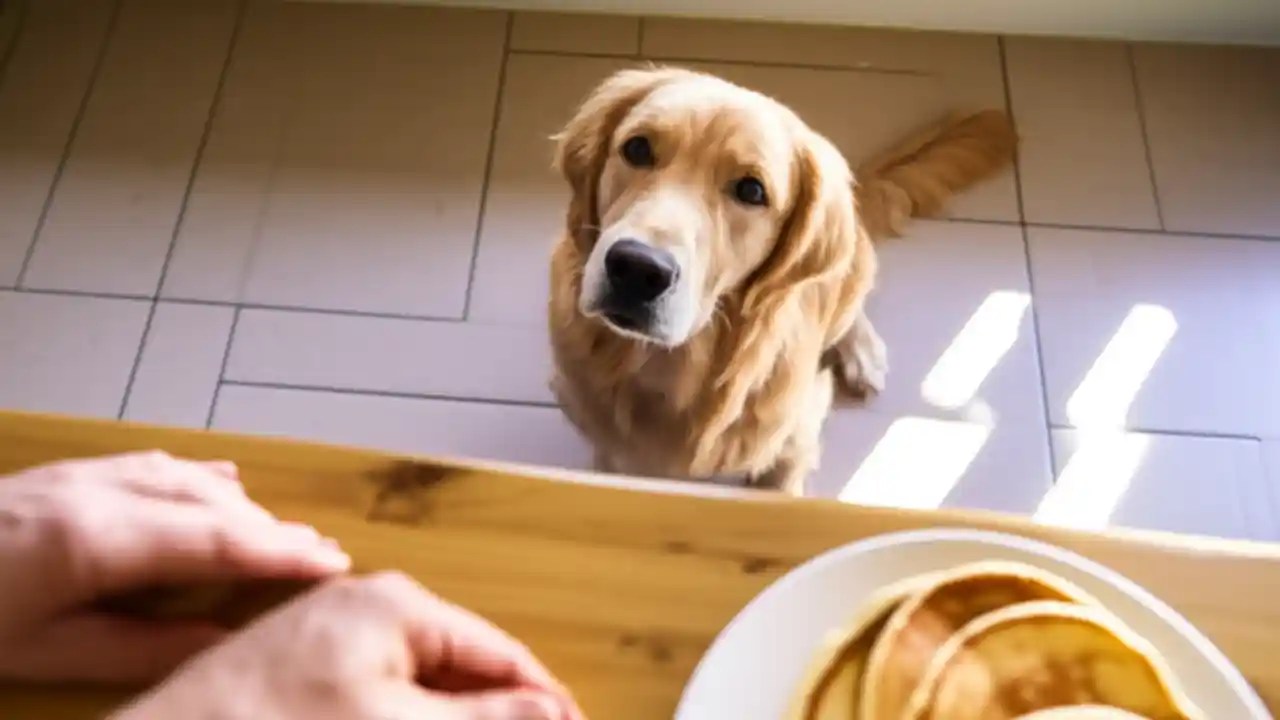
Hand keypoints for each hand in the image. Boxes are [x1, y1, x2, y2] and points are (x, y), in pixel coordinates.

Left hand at [0, 451, 349, 681]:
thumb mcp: (44, 654)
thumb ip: (139, 646)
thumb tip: (221, 638)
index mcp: (95, 540)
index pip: (215, 539)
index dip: (280, 551)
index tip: (332, 563)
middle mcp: (99, 492)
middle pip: (211, 502)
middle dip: (274, 528)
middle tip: (325, 554)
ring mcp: (80, 474)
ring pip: (186, 476)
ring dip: (241, 504)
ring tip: (280, 532)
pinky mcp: (63, 471)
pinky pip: (151, 463)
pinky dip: (197, 477)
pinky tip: (219, 481)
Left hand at [115, 572, 584, 719]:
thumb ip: (485, 719)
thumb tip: (555, 711)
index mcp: (398, 602)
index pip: (498, 651)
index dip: (542, 697)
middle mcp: (367, 602)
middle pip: (461, 663)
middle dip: (495, 708)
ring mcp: (330, 632)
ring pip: (418, 679)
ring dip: (452, 713)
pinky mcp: (300, 666)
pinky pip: (378, 689)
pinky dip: (406, 712)